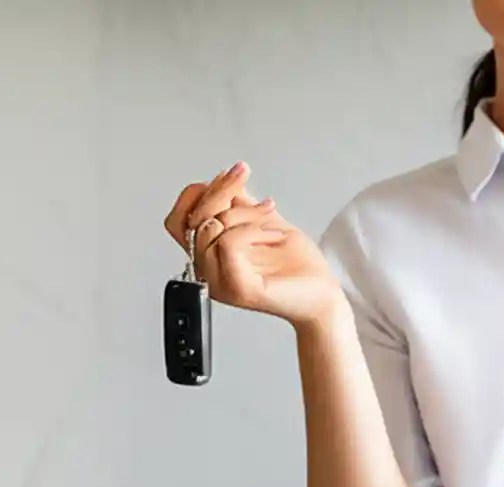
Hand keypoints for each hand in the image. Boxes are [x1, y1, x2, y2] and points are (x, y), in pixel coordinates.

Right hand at [162, 161, 342, 326]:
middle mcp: (210, 270)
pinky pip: (228, 245)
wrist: (323, 296)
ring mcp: (221, 282)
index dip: (200, 192)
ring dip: (244, 214)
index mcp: (211, 255)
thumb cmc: (298, 268)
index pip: (179, 219)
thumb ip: (240, 204)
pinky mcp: (239, 289)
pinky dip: (251, 230)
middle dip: (220, 191)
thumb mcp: (264, 222)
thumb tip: (224, 180)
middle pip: (191, 220)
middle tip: (246, 178)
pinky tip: (273, 236)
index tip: (233, 173)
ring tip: (270, 221)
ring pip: (209, 229)